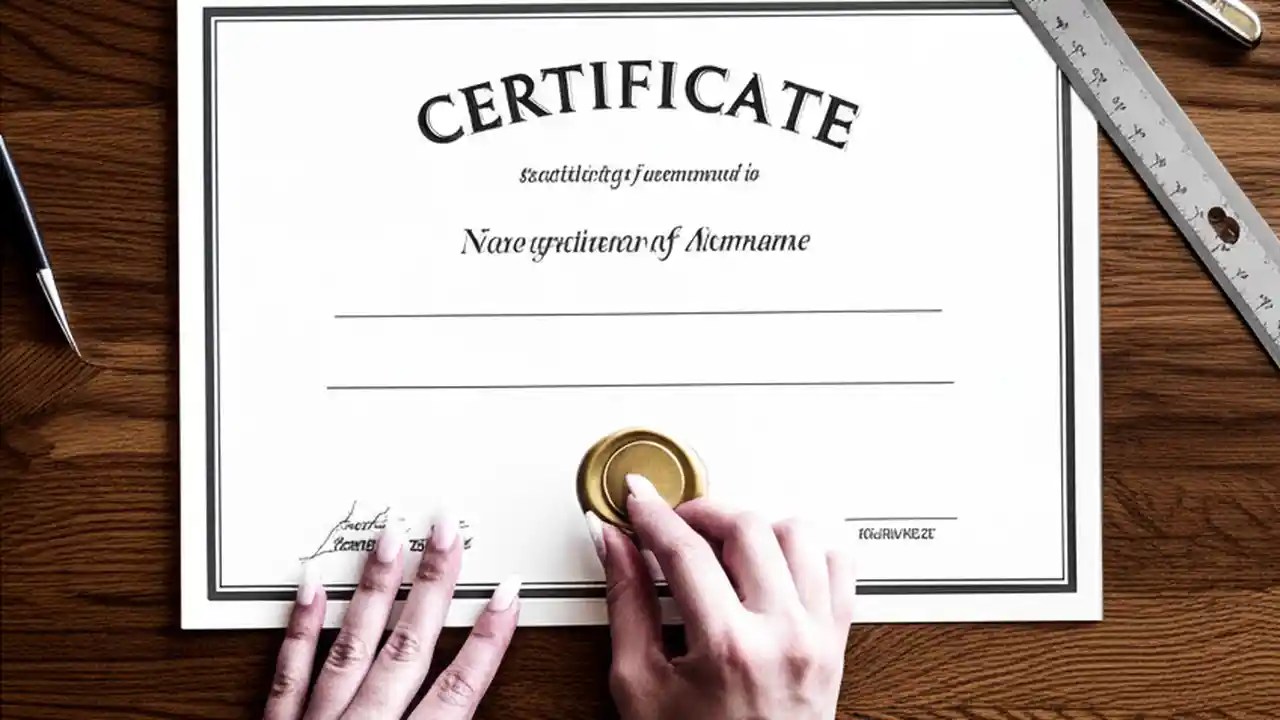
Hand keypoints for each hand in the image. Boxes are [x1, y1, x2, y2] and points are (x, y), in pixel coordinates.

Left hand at [264, 517, 520, 719]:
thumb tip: (479, 711)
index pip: (457, 689)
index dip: (488, 639)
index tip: (508, 594)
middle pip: (407, 650)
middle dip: (433, 587)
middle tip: (446, 533)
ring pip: (353, 647)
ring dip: (375, 591)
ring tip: (390, 540)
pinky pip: (290, 675)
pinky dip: (302, 629)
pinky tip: (312, 587)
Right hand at [587, 474, 854, 719]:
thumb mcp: (640, 685)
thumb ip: (626, 603)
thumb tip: (615, 544)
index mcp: (728, 647)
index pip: (685, 549)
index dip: (654, 514)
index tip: (638, 499)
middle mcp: (782, 635)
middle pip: (747, 526)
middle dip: (702, 511)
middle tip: (675, 523)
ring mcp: (817, 636)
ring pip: (798, 534)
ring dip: (757, 526)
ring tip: (725, 544)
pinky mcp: (836, 641)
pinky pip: (838, 565)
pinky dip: (806, 549)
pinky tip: (774, 562)